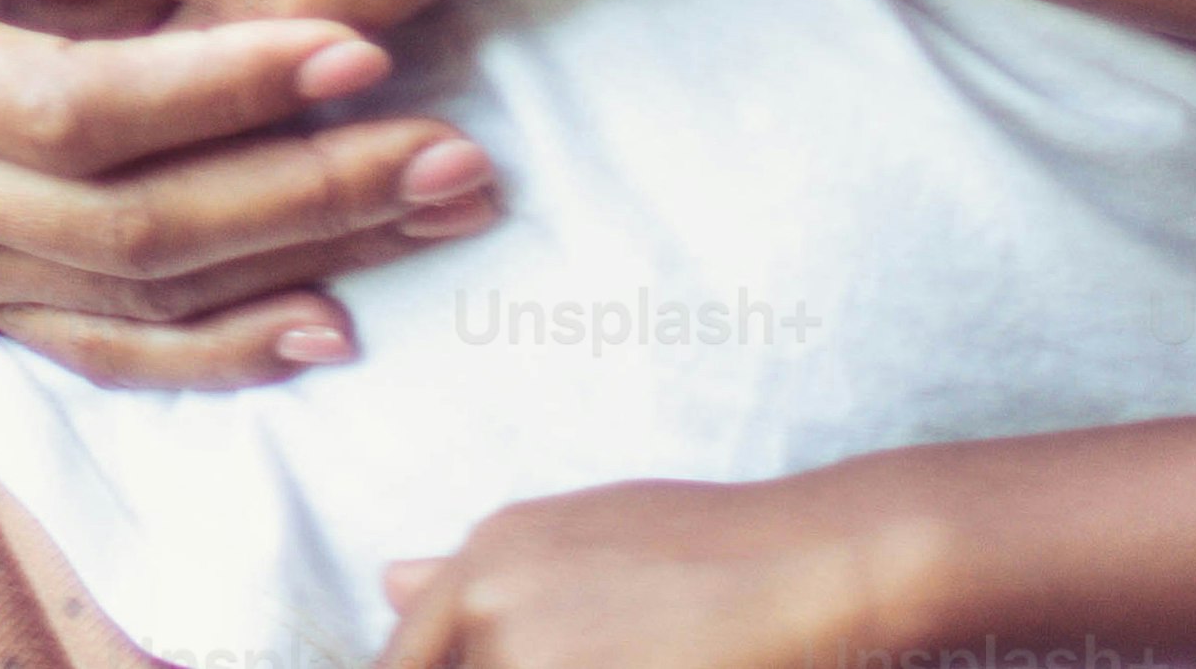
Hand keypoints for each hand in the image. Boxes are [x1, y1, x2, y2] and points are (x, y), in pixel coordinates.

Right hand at [0, 0, 488, 389]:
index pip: (77, 106)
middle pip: (132, 225)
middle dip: (310, 189)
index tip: (360, 42)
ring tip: (441, 210)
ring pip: (133, 300)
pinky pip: (94, 350)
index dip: (224, 88)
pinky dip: (213, 355)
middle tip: (456, 147)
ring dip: (301, 264)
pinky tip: (326, 325)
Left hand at [370, 476, 928, 668]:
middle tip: (598, 652)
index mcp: (484, 557)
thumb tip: (388, 580)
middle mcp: (488, 597)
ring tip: (632, 651)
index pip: (402, 656)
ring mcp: (530, 651)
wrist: (808, 566)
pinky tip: (647, 662)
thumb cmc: (711, 550)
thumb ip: (485, 574)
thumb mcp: (580, 539)